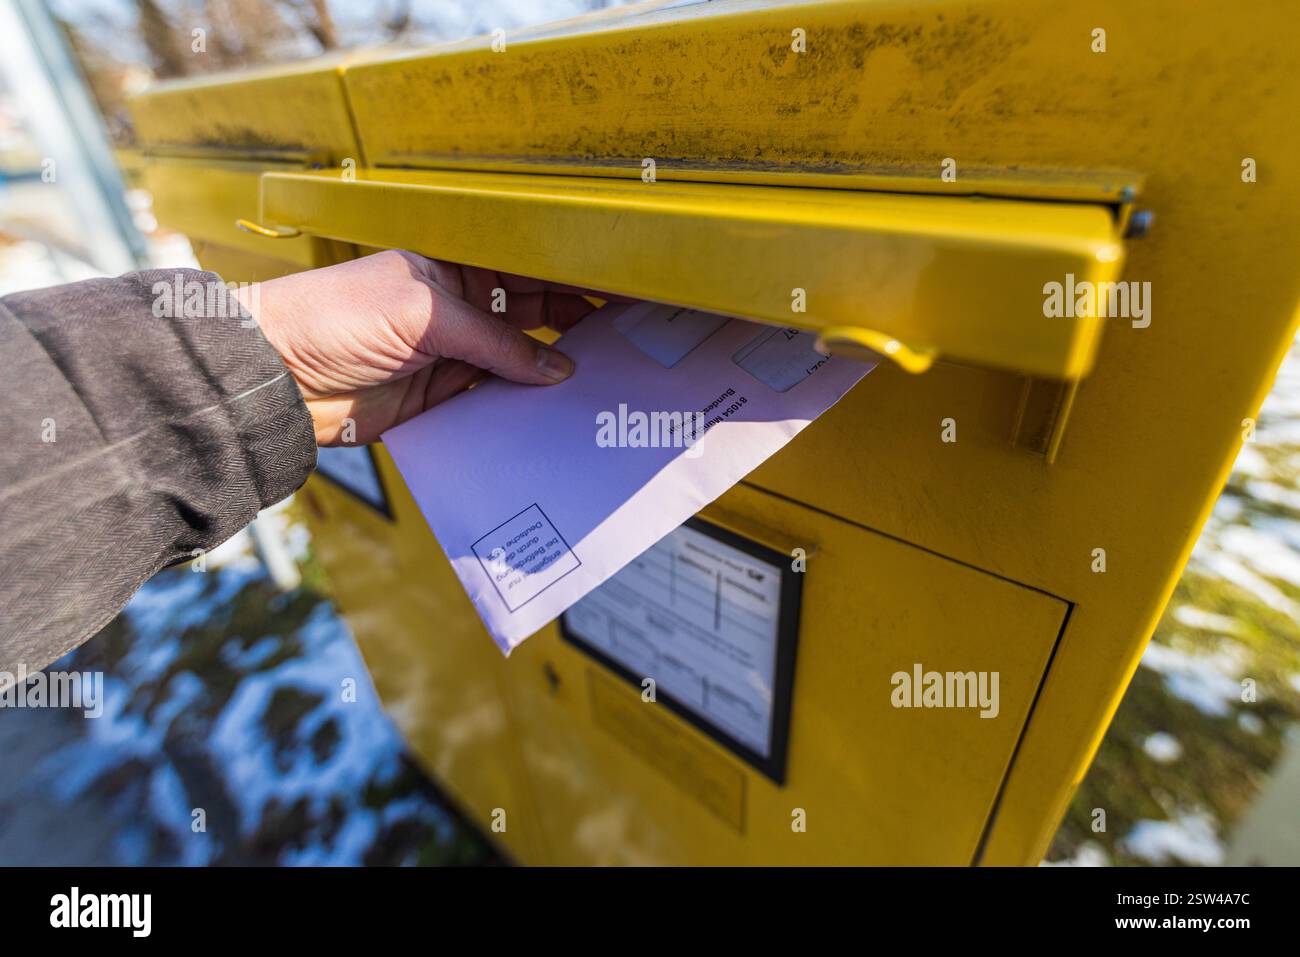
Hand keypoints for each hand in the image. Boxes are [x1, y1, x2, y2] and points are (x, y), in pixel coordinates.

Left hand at [235, 250, 618, 445]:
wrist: (276, 376)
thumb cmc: (333, 318)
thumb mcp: (425, 316)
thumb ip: (496, 343)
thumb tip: (558, 366)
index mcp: (450, 269)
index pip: (523, 271)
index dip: (568, 280)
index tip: (615, 295)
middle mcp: (454, 312)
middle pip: (528, 319)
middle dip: (572, 327)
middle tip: (622, 342)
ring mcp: (447, 359)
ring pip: (515, 365)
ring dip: (549, 375)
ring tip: (598, 382)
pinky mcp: (437, 404)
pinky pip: (491, 406)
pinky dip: (519, 411)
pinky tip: (550, 414)